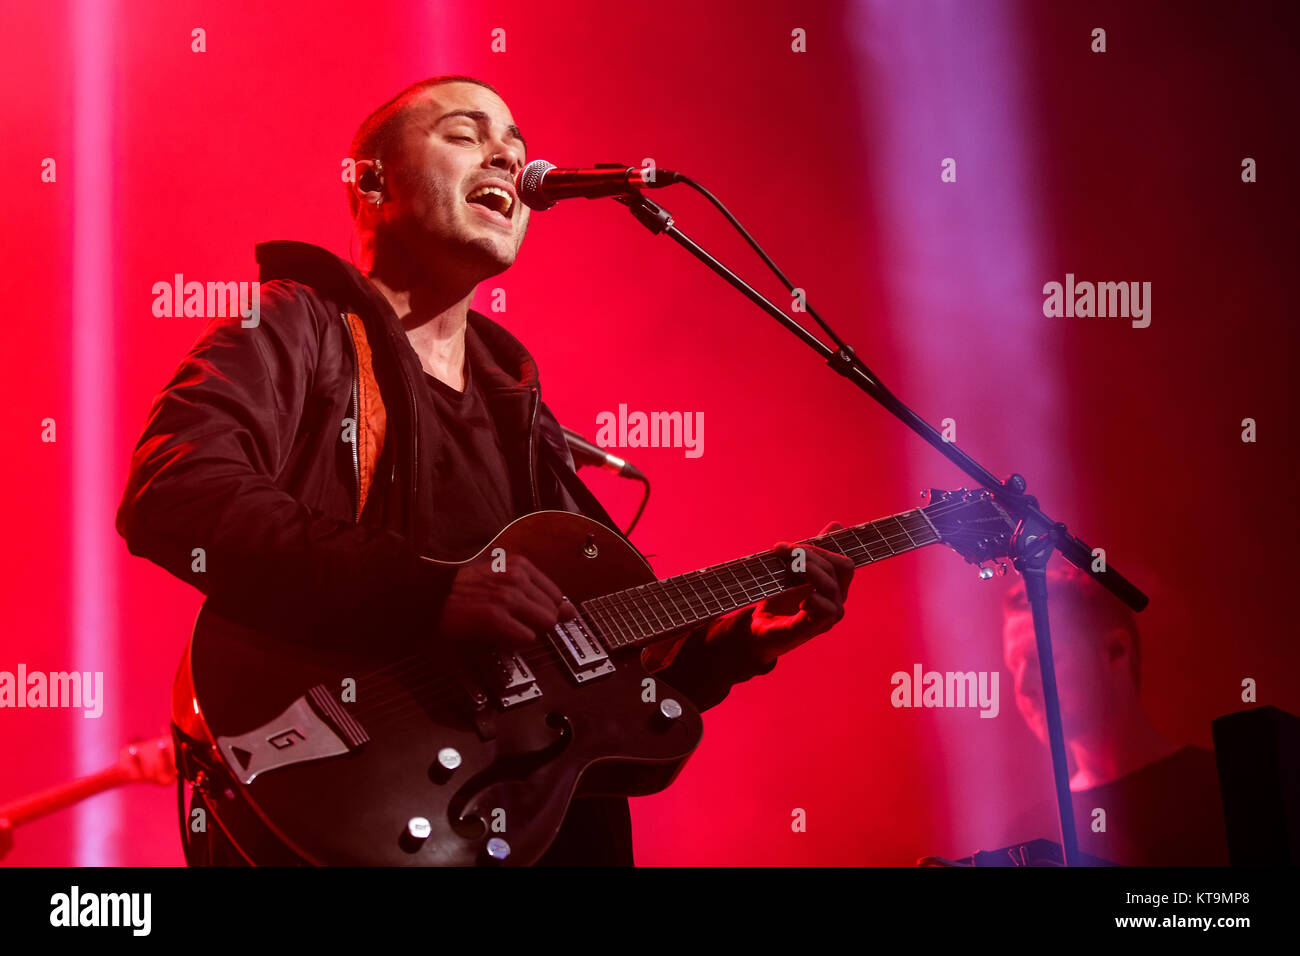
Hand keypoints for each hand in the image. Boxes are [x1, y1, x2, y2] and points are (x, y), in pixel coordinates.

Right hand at [435, 554, 574, 647]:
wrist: (429, 594)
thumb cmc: (464, 588)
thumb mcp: (502, 578)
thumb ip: (538, 592)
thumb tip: (570, 611)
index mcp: (519, 564)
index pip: (557, 594)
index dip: (547, 610)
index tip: (534, 617)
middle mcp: (515, 577)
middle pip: (553, 611)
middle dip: (539, 624)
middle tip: (515, 624)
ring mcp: (506, 596)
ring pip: (544, 624)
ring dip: (529, 632)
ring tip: (506, 628)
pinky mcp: (494, 617)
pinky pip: (526, 637)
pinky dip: (517, 641)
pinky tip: (499, 635)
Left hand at [745, 521, 854, 665]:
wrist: (758, 628)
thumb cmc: (779, 598)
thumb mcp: (794, 569)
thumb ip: (813, 551)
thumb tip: (837, 525)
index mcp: (835, 587)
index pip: (844, 563)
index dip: (822, 548)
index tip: (789, 546)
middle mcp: (836, 601)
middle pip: (839, 567)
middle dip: (810, 553)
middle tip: (782, 551)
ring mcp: (828, 617)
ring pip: (831, 584)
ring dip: (807, 568)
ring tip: (787, 566)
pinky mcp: (813, 628)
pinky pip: (826, 610)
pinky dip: (812, 598)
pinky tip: (798, 598)